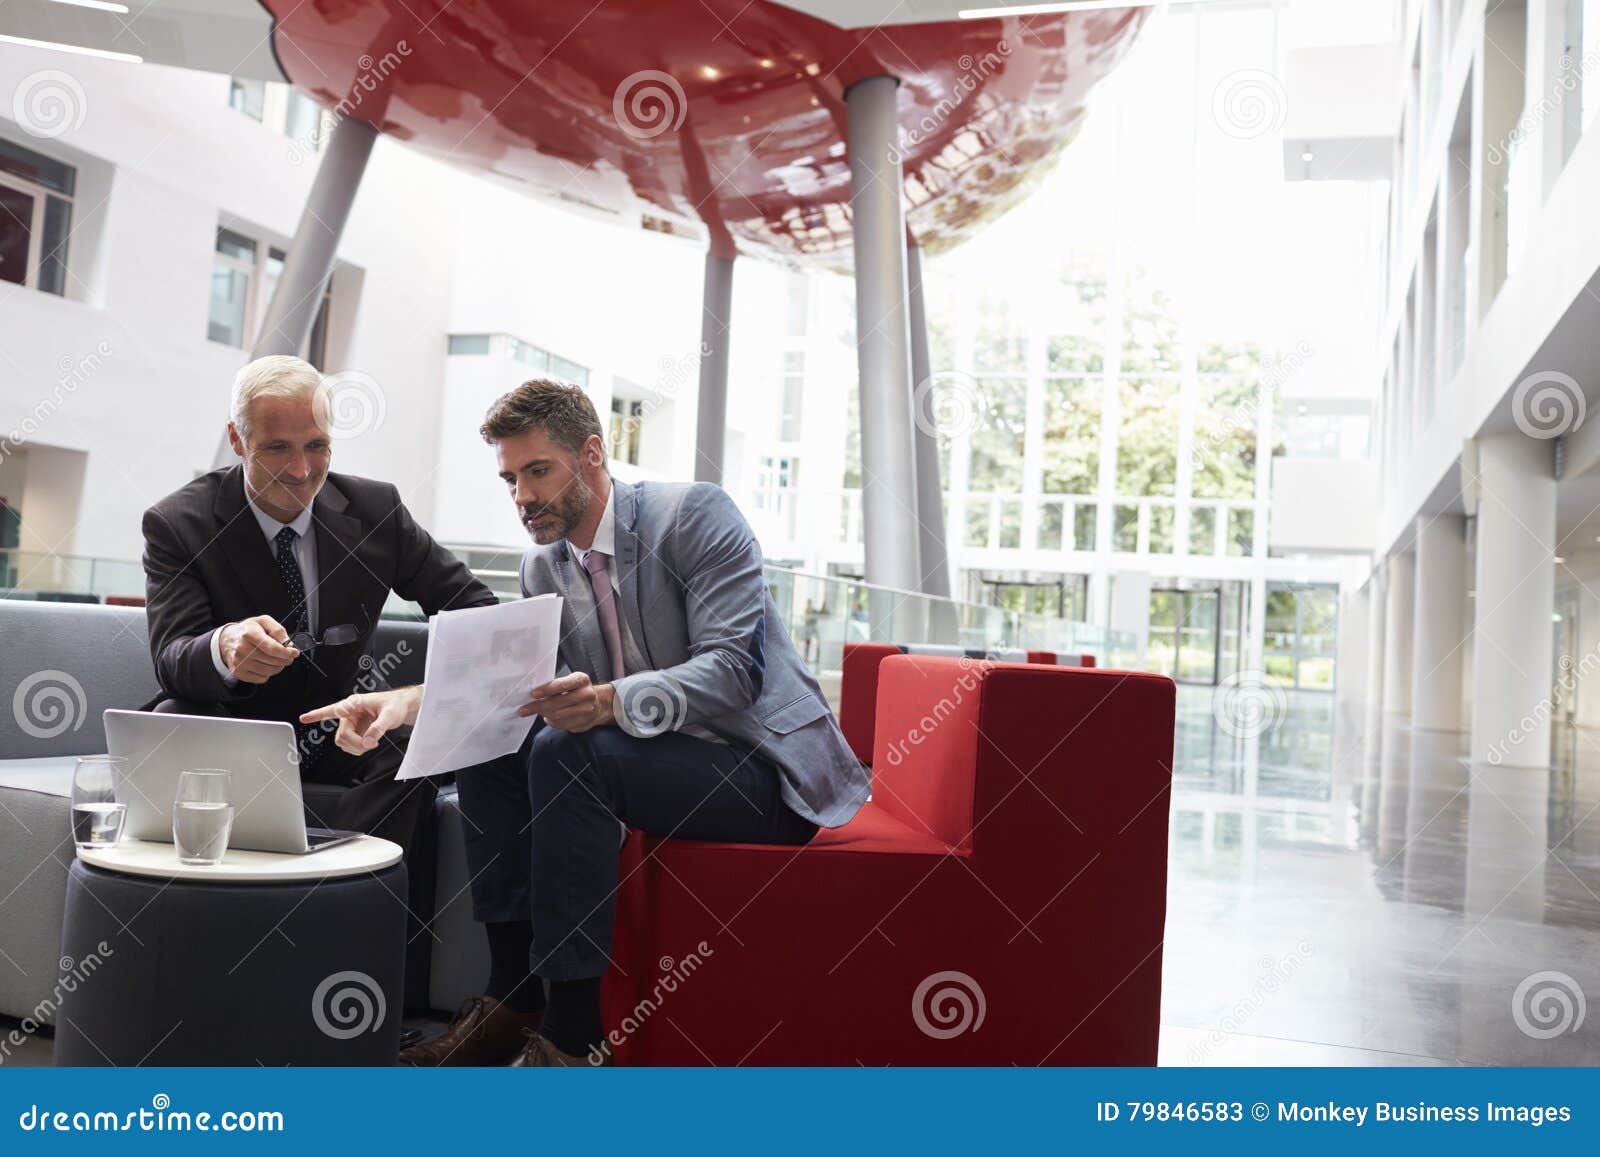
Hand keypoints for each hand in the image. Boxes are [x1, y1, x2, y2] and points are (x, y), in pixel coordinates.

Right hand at [220, 615, 298, 683]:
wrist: (227, 640)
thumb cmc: (247, 630)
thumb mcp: (263, 621)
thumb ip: (277, 630)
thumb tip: (287, 643)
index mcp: (249, 634)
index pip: (272, 648)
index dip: (287, 652)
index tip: (294, 652)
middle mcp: (242, 649)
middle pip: (273, 661)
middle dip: (285, 659)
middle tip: (288, 656)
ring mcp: (239, 662)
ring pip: (269, 671)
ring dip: (278, 667)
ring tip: (277, 659)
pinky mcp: (238, 672)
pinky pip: (261, 678)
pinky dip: (267, 673)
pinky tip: (265, 664)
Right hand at [300, 685, 422, 755]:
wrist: (401, 708)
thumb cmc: (395, 705)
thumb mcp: (390, 715)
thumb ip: (379, 728)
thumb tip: (368, 742)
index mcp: (355, 703)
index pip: (333, 709)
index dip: (317, 714)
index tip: (303, 718)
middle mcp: (349, 713)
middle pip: (342, 735)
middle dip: (355, 744)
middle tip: (371, 745)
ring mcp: (351, 723)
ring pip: (342, 742)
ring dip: (356, 747)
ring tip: (372, 743)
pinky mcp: (355, 731)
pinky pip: (349, 745)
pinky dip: (358, 748)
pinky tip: (369, 744)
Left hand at [519, 672, 614, 732]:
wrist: (600, 703)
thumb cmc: (578, 690)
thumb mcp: (571, 681)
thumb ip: (556, 684)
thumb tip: (534, 692)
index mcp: (582, 680)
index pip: (563, 684)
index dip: (547, 689)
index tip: (533, 694)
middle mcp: (587, 695)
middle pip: (558, 703)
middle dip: (537, 706)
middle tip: (523, 709)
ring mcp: (587, 710)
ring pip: (558, 715)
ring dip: (543, 714)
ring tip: (534, 711)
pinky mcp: (584, 723)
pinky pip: (562, 724)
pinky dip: (551, 721)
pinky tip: (548, 716)